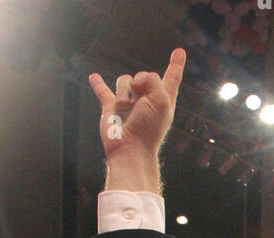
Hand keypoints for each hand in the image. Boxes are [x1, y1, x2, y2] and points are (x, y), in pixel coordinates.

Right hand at [89, 48, 185, 189]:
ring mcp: (129, 102)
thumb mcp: (160, 99)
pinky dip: (98, 84)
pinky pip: (103, 91)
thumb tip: (133, 81)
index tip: (179, 52)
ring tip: (126, 108)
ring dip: (124, 92)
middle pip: (142, 75)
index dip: (176, 64)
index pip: (172, 77)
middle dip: (139, 83)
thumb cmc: (148, 128)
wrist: (130, 148)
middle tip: (140, 104)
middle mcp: (147, 99)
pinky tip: (94, 77)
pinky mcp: (111, 107)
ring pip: (124, 80)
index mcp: (163, 99)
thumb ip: (151, 79)